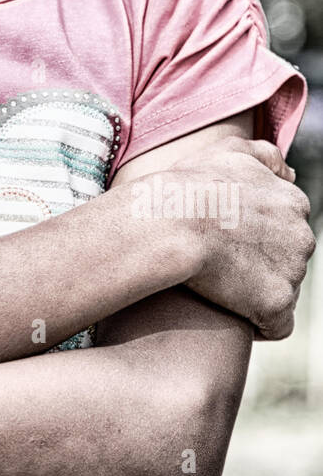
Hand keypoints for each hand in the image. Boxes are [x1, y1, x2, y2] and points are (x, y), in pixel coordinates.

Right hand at [151, 138, 314, 339]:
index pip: (285, 227)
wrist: (172, 221)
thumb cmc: (191, 184)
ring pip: (280, 290)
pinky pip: (275, 324)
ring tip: (217, 286)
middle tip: (218, 262)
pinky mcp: (276, 304)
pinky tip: (228, 312)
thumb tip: (289, 172)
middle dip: (259, 262)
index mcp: (293, 202)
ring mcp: (292, 272)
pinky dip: (257, 323)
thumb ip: (265, 155)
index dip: (254, 235)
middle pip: (286, 259)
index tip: (225, 237)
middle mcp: (302, 237)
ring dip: (255, 291)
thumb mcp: (228, 150)